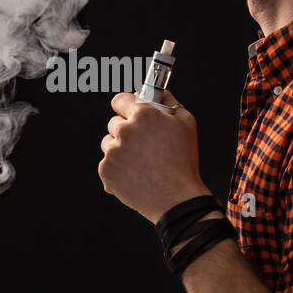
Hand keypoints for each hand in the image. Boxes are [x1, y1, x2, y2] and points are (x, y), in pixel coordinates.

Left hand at [98, 89, 211, 223]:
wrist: (177, 199)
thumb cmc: (184, 161)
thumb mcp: (186, 123)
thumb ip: (169, 102)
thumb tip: (158, 93)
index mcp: (142, 116)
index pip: (120, 100)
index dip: (126, 105)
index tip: (129, 110)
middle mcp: (123, 131)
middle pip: (114, 123)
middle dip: (126, 131)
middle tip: (143, 145)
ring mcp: (112, 152)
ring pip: (108, 144)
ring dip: (119, 149)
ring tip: (140, 163)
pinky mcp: (106, 171)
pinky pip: (107, 164)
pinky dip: (117, 169)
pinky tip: (135, 175)